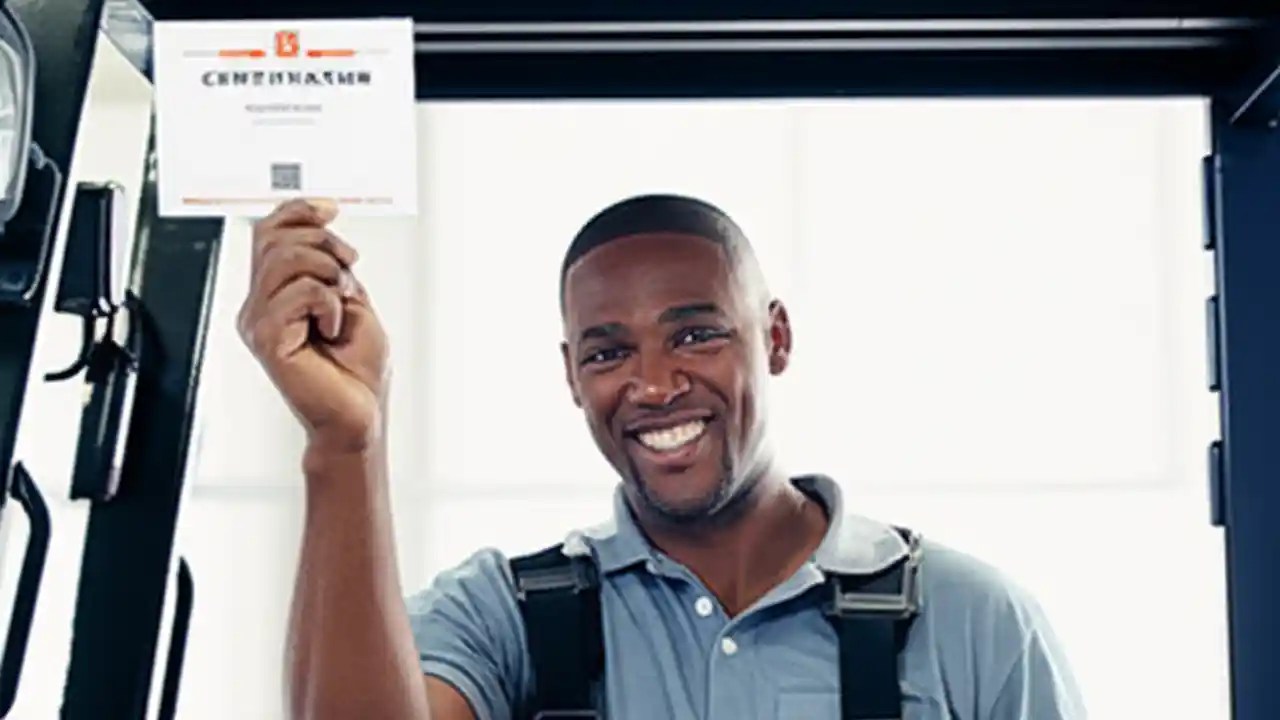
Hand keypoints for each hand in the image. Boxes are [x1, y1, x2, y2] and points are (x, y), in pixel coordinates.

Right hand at [237, 198, 389, 453]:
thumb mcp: (350, 300)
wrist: (360, 414)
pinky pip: (299, 293)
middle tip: (349, 267)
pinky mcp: (267, 340)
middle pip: (272, 238)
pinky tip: (334, 329)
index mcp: (273, 295)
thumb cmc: (358, 370)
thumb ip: (328, 266)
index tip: (332, 208)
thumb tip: (320, 222)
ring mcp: (258, 323)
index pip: (268, 234)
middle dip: (322, 241)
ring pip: (284, 260)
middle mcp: (258, 307)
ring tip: (342, 301)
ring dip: (328, 272)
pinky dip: (330, 303)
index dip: (297, 211)